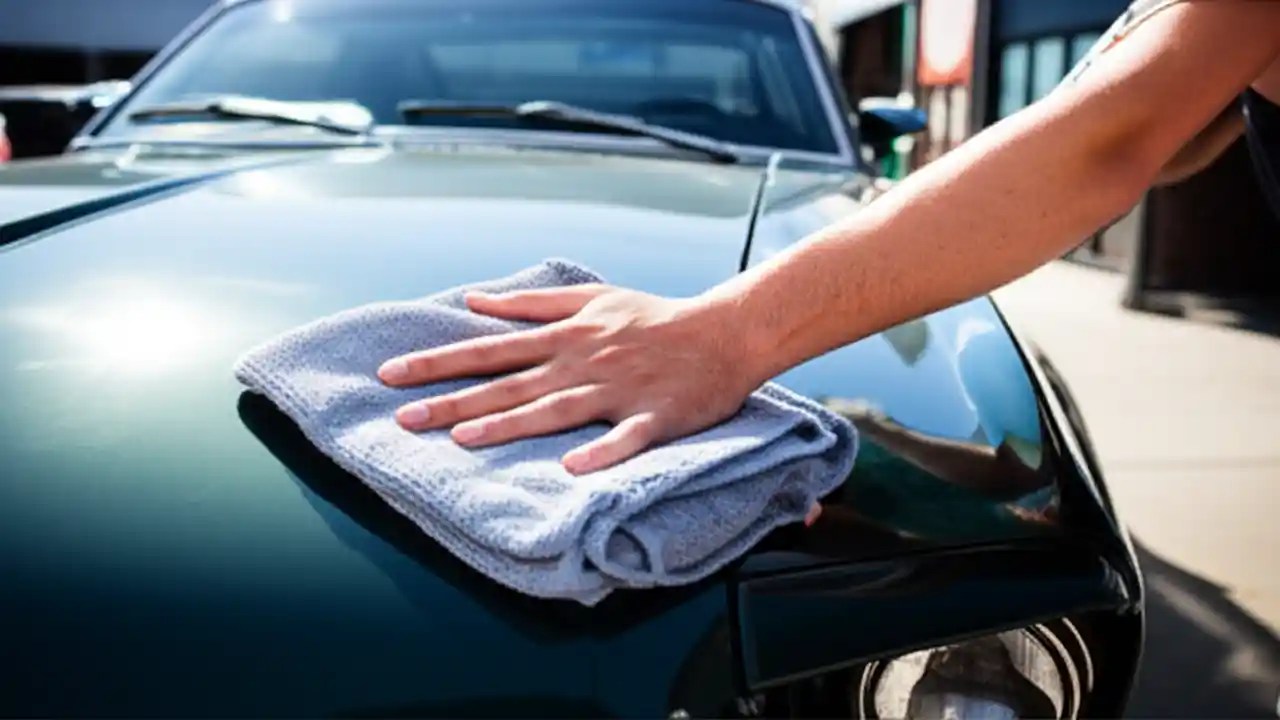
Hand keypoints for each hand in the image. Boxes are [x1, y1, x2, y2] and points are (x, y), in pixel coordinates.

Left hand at [377, 284, 760, 473]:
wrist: (724, 333)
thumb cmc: (655, 318)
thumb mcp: (592, 298)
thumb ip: (531, 304)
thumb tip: (475, 301)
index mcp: (566, 337)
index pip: (490, 351)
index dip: (439, 362)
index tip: (391, 375)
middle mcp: (581, 362)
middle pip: (508, 385)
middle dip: (453, 401)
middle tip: (401, 418)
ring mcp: (617, 390)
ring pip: (555, 409)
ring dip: (510, 424)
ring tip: (462, 439)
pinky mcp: (653, 417)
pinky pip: (626, 439)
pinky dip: (603, 453)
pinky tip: (574, 469)